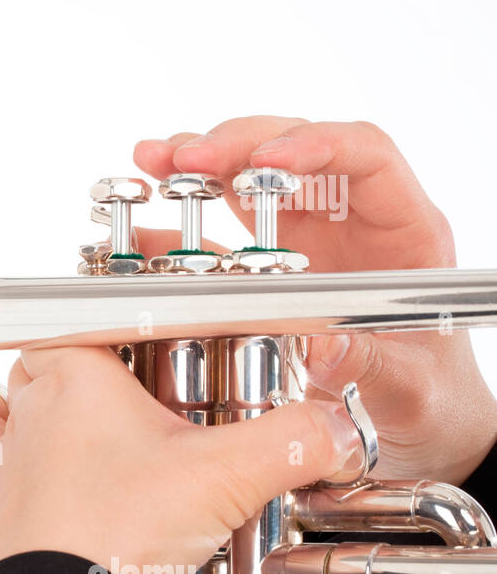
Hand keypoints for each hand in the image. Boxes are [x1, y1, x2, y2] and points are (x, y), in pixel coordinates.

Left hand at [0, 347, 361, 573]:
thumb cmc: (127, 535)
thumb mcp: (229, 478)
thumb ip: (292, 443)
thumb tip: (334, 429)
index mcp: (76, 385)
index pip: (80, 334)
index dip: (108, 342)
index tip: (138, 355)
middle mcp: (26, 420)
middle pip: (31, 374)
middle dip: (63, 382)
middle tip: (110, 408)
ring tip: (22, 426)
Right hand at [133, 116, 496, 485]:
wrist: (414, 427)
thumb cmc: (429, 400)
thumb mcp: (408, 389)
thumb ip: (369, 363)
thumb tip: (320, 339)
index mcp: (403, 232)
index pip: (366, 157)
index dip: (317, 146)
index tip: (267, 160)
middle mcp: (352, 221)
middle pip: (295, 153)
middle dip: (239, 145)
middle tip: (187, 158)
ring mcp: (307, 238)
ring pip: (253, 175)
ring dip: (201, 162)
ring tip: (153, 160)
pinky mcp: (267, 264)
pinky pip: (222, 228)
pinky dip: (181, 214)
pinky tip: (144, 211)